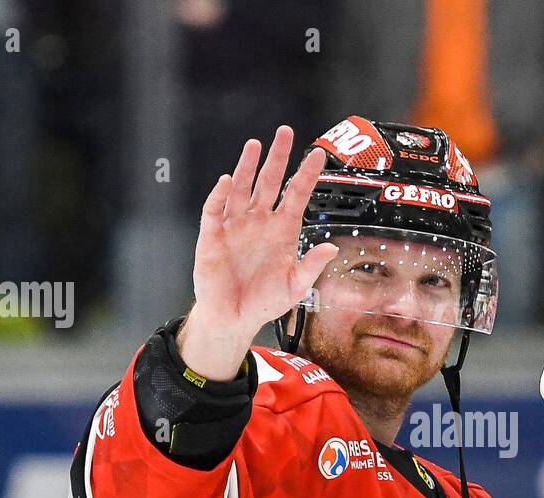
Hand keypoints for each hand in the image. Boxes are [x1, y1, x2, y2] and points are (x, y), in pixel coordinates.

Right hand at [178, 125, 338, 380]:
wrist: (234, 318)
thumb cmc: (265, 301)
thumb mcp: (295, 288)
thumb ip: (312, 267)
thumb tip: (331, 248)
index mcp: (283, 230)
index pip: (296, 194)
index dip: (306, 174)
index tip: (318, 154)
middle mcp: (259, 222)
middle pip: (269, 182)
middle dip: (277, 158)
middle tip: (285, 132)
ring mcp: (235, 226)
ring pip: (242, 189)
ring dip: (247, 167)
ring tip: (255, 145)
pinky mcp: (212, 237)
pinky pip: (215, 211)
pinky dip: (219, 195)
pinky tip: (227, 181)